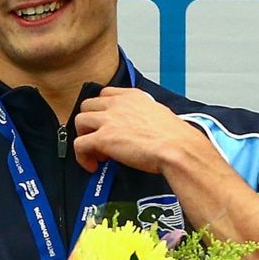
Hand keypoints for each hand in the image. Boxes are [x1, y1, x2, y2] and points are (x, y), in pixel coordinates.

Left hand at [73, 87, 211, 174]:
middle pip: (87, 105)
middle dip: (90, 122)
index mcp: (133, 97)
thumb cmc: (176, 138)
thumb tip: (138, 127)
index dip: (102, 109)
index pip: (105, 94)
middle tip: (98, 138)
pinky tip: (92, 165)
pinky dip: (82, 156)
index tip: (105, 122)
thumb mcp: (160, 114)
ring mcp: (108, 120)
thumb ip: (143, 115)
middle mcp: (118, 104)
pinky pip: (79, 144)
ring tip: (97, 152)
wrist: (179, 149)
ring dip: (84, 136)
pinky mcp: (103, 138)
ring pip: (79, 121)